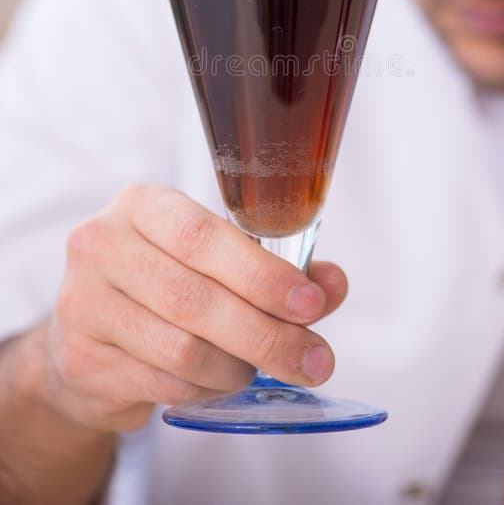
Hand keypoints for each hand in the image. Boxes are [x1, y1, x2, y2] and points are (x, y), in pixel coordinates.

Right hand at [39, 184, 346, 432]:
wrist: (85, 328)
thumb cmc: (162, 279)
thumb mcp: (213, 258)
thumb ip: (274, 268)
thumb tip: (332, 284)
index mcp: (142, 205)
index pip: (203, 237)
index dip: (262, 274)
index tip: (310, 303)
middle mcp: (103, 245)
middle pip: (195, 299)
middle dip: (267, 335)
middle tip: (314, 359)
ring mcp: (84, 302)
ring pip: (182, 350)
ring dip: (236, 368)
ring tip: (256, 369)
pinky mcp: (81, 358)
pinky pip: (163, 384)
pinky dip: (204, 389)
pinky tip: (217, 381)